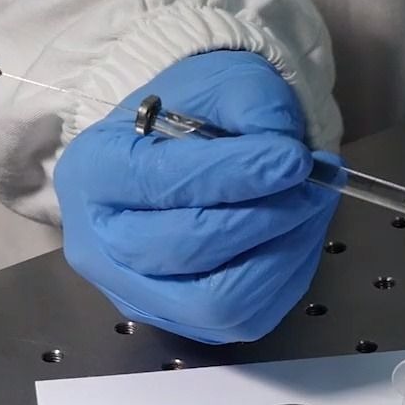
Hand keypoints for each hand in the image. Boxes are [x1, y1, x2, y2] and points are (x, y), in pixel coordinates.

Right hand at [54, 50, 340, 342]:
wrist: (189, 151)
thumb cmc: (200, 113)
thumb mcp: (224, 81)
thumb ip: (255, 107)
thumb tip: (289, 155)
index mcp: (93, 172)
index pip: (162, 183)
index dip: (235, 175)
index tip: (295, 159)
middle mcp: (100, 245)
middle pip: (187, 251)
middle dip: (262, 218)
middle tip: (311, 185)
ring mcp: (138, 295)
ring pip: (220, 301)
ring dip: (282, 254)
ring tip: (310, 208)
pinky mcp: (182, 323)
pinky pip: (246, 319)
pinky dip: (284, 277)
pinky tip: (296, 237)